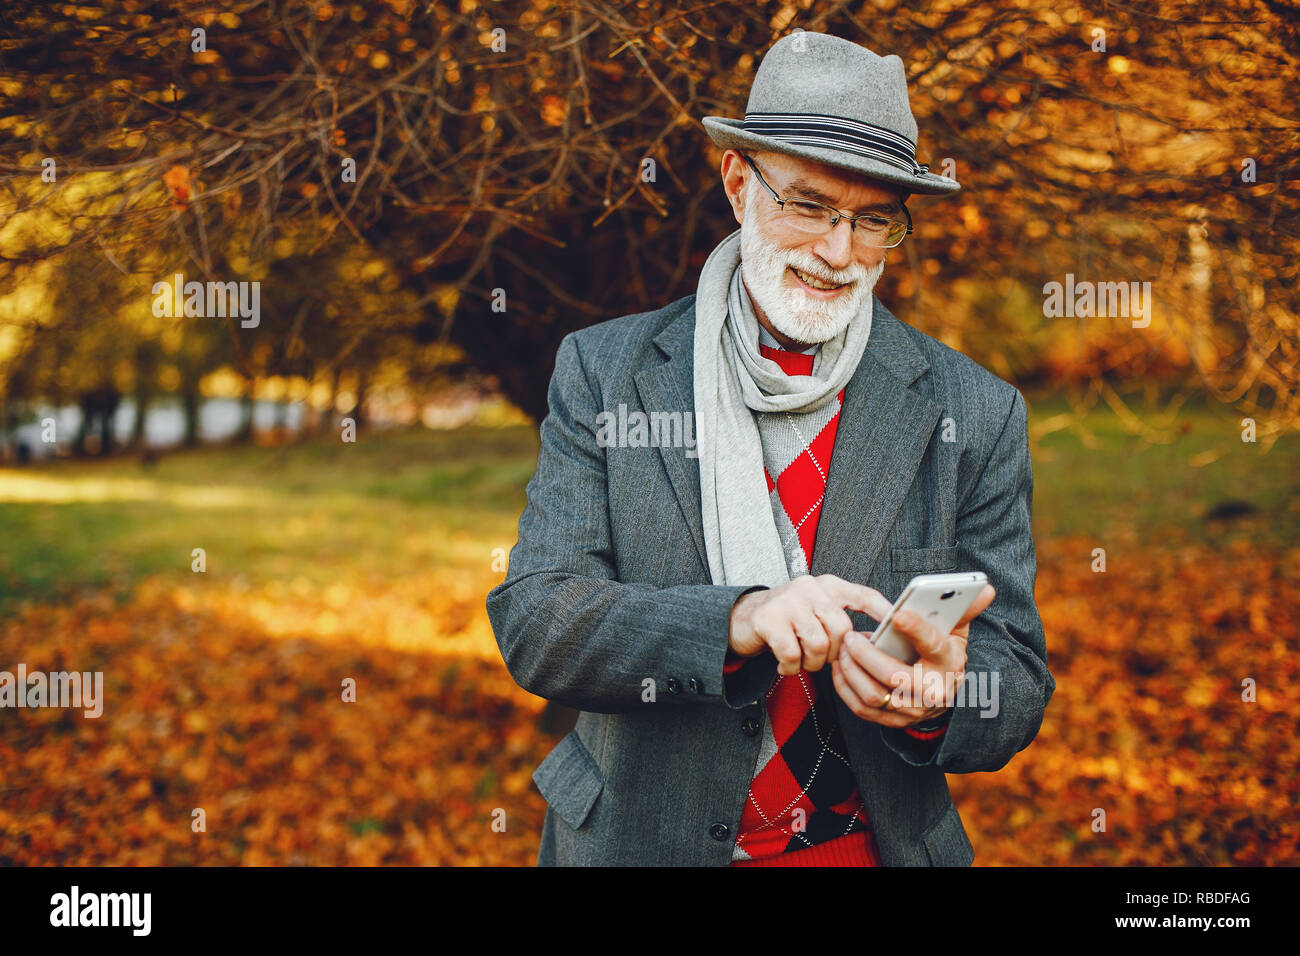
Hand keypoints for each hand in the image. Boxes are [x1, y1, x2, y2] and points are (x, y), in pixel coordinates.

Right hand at [728, 574, 882, 676]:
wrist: (742, 618)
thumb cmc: (788, 621)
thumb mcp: (817, 611)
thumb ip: (841, 620)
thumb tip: (875, 645)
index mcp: (828, 585)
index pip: (864, 595)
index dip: (883, 613)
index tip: (897, 627)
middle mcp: (809, 587)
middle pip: (842, 629)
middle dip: (835, 654)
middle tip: (822, 660)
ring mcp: (787, 601)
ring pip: (818, 643)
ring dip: (812, 663)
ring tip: (802, 662)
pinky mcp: (767, 618)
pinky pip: (791, 653)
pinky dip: (791, 667)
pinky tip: (785, 666)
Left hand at [831, 583, 994, 727]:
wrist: (943, 695)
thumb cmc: (943, 655)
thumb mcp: (956, 632)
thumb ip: (962, 609)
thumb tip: (984, 588)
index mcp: (948, 662)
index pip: (933, 645)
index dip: (916, 629)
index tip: (898, 614)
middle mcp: (932, 691)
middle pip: (893, 675)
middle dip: (867, 655)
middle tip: (850, 636)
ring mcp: (912, 710)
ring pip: (875, 695)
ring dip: (852, 671)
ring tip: (843, 650)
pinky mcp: (893, 721)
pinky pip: (862, 709)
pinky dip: (846, 688)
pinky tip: (840, 668)